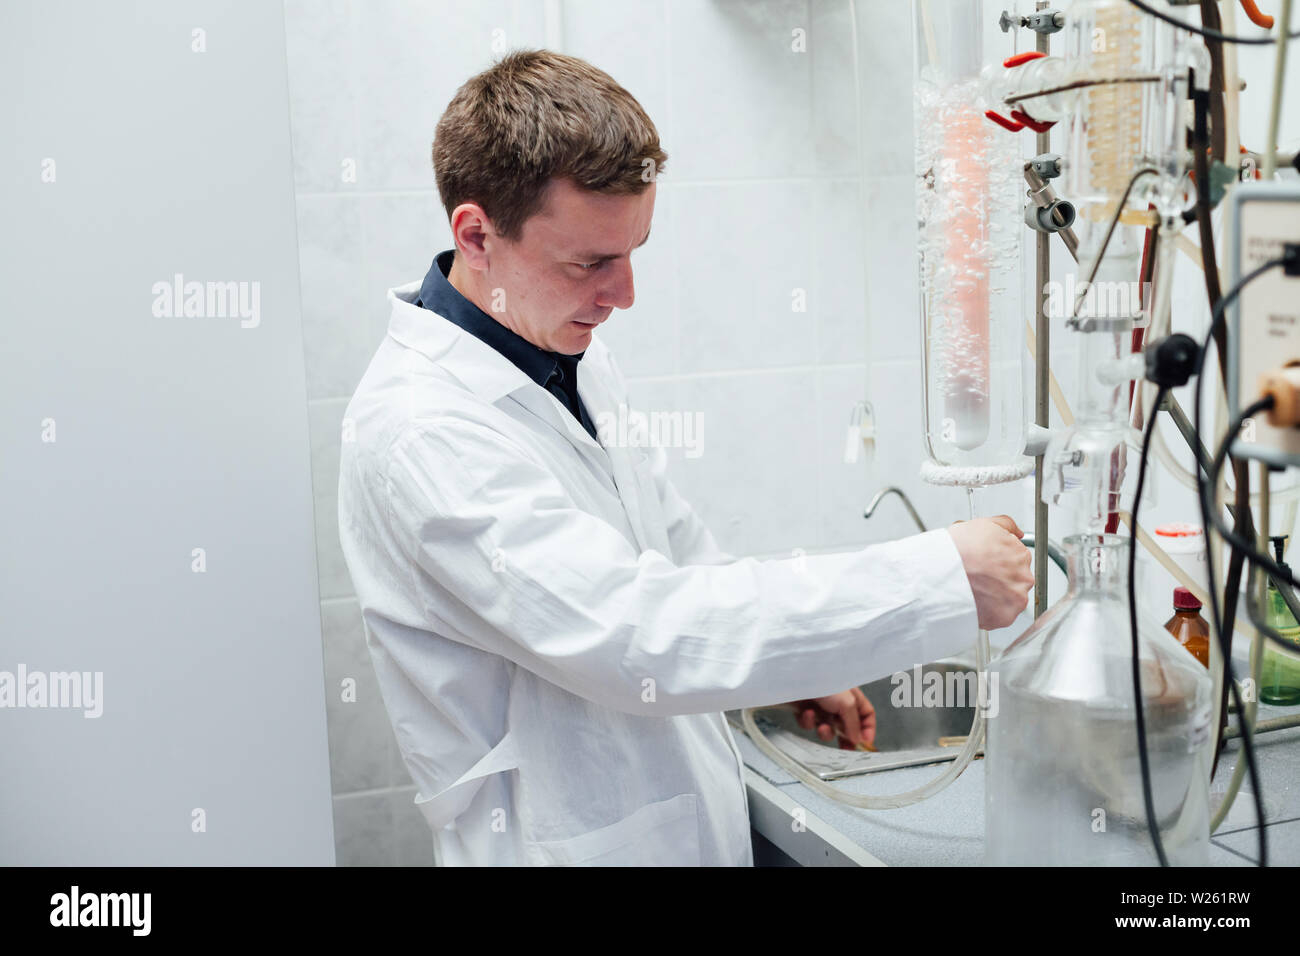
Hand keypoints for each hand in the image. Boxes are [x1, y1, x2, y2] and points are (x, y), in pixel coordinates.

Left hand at [787, 688, 874, 749]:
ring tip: (822, 727)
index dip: (868, 729)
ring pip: (828, 729)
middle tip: (846, 750)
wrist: (795, 677)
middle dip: (846, 739)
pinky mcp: (805, 711)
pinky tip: (807, 713)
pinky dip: (809, 721)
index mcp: (852, 696)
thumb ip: (854, 723)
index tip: (865, 743)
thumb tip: (857, 739)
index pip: (866, 714)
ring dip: (825, 731)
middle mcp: (838, 702)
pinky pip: (810, 725)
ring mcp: (821, 707)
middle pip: (847, 726)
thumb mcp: (846, 703)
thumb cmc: (823, 681)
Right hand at [947, 514, 1033, 629]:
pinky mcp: (1004, 618)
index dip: (999, 560)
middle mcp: (1024, 578)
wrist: (942, 574)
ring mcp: (1015, 599)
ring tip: (975, 589)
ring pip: (1009, 598)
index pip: (1017, 559)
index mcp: (1021, 555)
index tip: (987, 563)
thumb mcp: (983, 524)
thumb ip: (1007, 525)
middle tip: (980, 576)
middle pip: (1015, 579)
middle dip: (1000, 579)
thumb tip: (1018, 532)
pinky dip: (989, 611)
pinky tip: (976, 601)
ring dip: (996, 596)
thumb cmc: (959, 550)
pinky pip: (999, 616)